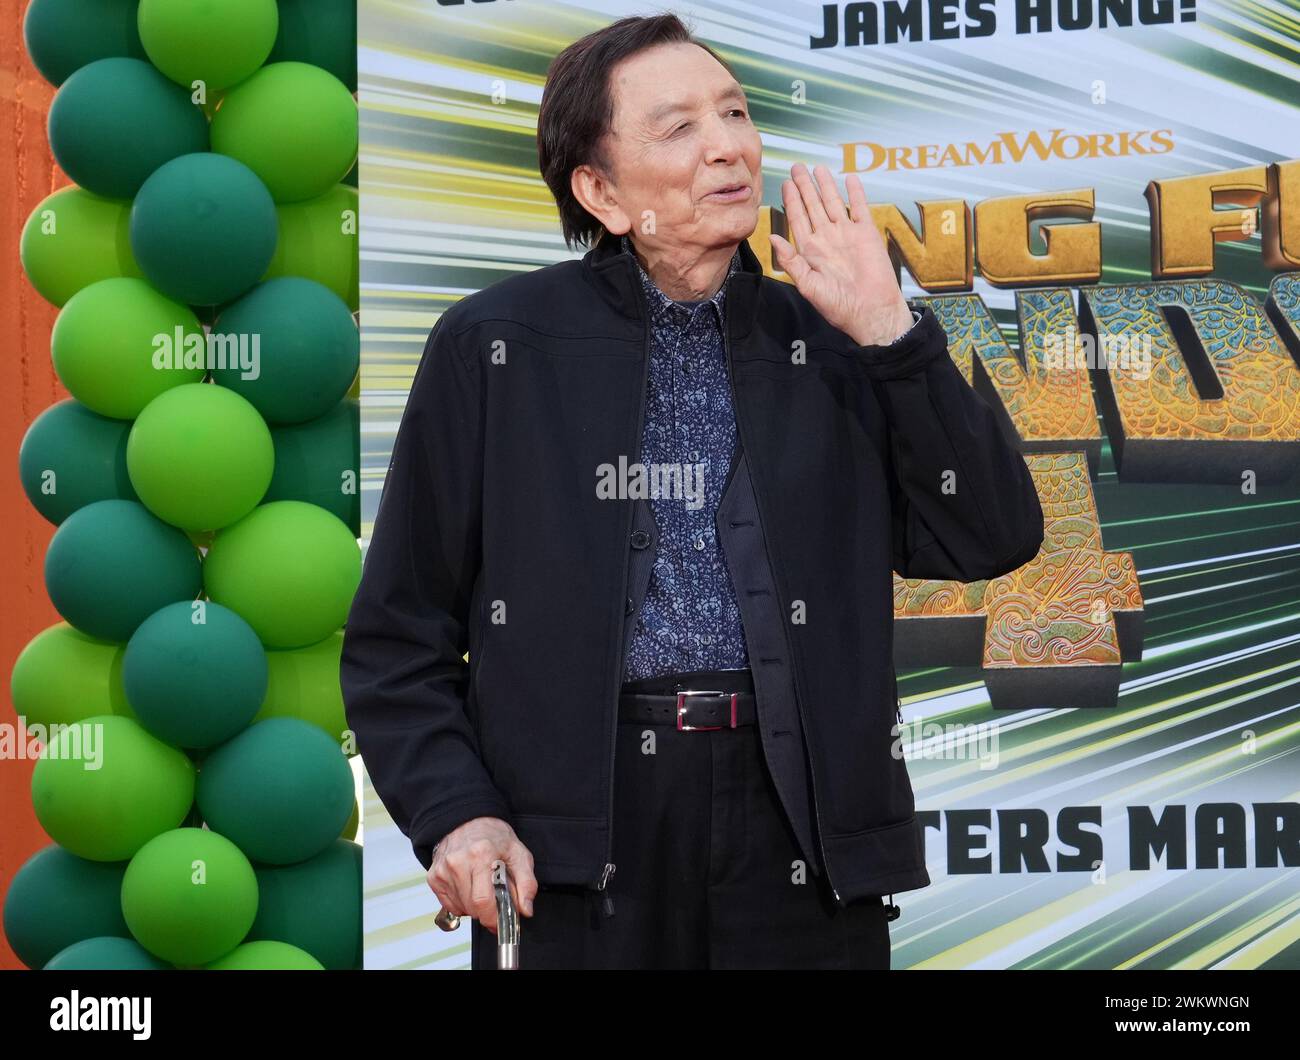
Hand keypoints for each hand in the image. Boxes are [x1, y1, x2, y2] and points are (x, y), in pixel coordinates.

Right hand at [428, 816, 537, 933]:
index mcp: (482, 854)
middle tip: (496, 900)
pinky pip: (450, 904)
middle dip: (486, 912)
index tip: (500, 922)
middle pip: (472, 907)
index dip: (492, 918)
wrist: (469, 820)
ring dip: (474, 907)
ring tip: (482, 887)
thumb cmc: (494, 837)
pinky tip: (469, 886)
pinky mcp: (433, 876)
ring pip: (461, 908)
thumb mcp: (519, 854)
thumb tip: (526, 909)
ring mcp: (443, 869)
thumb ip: (527, 883)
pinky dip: (462, 903)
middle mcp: (458, 862)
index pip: (482, 900)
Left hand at [769, 162, 912, 346]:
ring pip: (834, 203)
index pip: (798, 220)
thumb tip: (773, 238)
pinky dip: (855, 193)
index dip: (792, 201)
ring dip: (826, 186)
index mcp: (811, 251)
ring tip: (818, 169)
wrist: (870, 310)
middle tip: (797, 168)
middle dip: (805, 187)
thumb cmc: (839, 305)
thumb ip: (790, 261)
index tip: (786, 184)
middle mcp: (827, 239)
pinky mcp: (867, 234)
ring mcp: (847, 234)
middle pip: (813, 206)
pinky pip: (859, 208)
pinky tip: (849, 179)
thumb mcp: (807, 285)